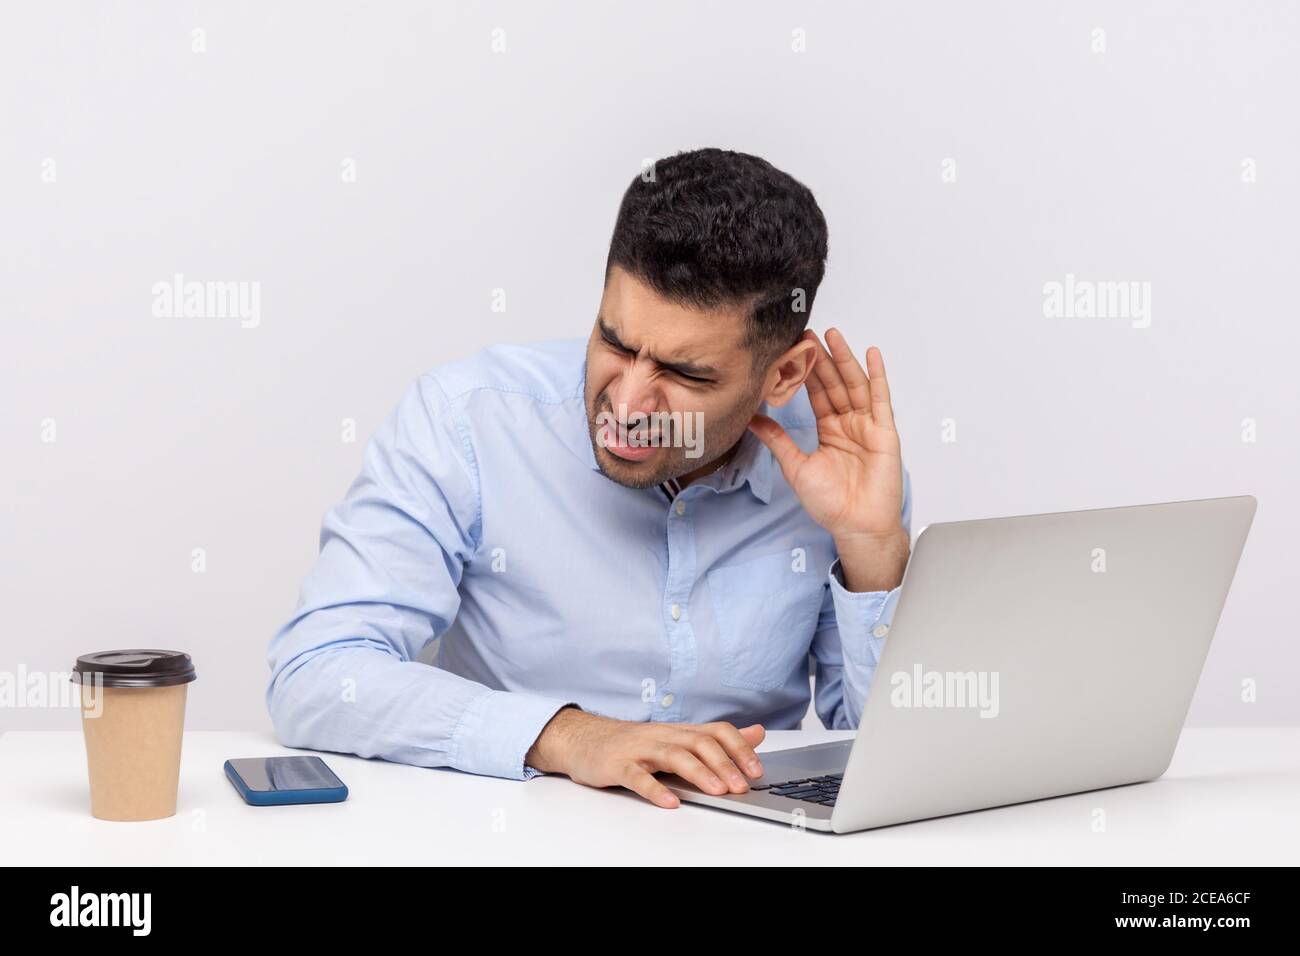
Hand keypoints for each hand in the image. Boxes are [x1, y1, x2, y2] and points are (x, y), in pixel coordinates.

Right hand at [525, 707, 766, 808]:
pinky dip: (655, 790)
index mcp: (678, 731)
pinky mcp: (617, 765)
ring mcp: (639, 750)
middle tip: (741, 786)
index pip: (715, 731)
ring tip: (717, 792)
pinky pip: (637, 776)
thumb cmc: (632, 743)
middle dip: (724, 764)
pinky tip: (670, 802)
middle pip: (698, 742)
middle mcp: (662, 736)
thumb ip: (717, 738)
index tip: (756, 771)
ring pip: (673, 755)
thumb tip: (757, 733)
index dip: (739, 749)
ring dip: (698, 773)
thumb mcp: (676, 738)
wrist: (583, 739)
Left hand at [748, 328, 907, 590]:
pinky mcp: (884, 431)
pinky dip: (878, 376)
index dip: (806, 372)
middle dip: (823, 359)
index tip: (794, 350)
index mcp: (829, 431)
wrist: (856, 525)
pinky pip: (881, 399)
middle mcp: (848, 424)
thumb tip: (752, 419)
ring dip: (845, 359)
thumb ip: (777, 440)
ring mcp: (867, 426)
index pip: (816, 394)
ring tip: (833, 335)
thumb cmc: (830, 503)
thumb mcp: (795, 467)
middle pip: (834, 384)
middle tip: (809, 333)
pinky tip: (872, 355)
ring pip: (854, 385)